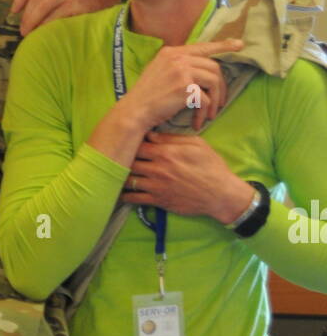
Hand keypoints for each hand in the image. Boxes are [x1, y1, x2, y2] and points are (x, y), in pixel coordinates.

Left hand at [11, 0, 120, 36]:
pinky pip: (55, 17)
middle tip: (23, 31)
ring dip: (32, 23)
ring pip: (42, 8)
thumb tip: (31, 10)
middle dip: (26, 16)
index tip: (13, 11)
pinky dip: (46, 27)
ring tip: (29, 35)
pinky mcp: (78, 4)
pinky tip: (44, 35)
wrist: (117, 0)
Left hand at [122, 132, 254, 222]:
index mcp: (165, 153)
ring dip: (121, 177)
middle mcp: (157, 169)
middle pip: (129, 162)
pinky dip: (124, 195)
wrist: (220, 194)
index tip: (128, 142)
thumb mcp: (196, 144)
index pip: (137, 145)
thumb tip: (150, 134)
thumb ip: (171, 139)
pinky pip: (133, 199)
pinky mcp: (157, 201)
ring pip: (127, 180)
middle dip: (123, 159)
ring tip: (116, 173)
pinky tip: (120, 192)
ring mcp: (155, 186)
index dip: (130, 143)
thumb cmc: (211, 166)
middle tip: (119, 157)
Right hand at [123, 39, 243, 133]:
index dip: (223, 45)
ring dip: (215, 100)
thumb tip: (198, 68)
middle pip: (213, 66)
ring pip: (213, 81)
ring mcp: (182, 71)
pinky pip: (205, 99)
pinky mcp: (185, 87)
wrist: (134, 112)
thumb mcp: (158, 72)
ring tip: (210, 114)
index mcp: (171, 52)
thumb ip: (176, 66)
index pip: (203, 46)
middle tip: (220, 102)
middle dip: (221, 86)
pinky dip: (204, 112)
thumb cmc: (145, 98)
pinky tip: (197, 122)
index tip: (239, 45)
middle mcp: (178, 58)